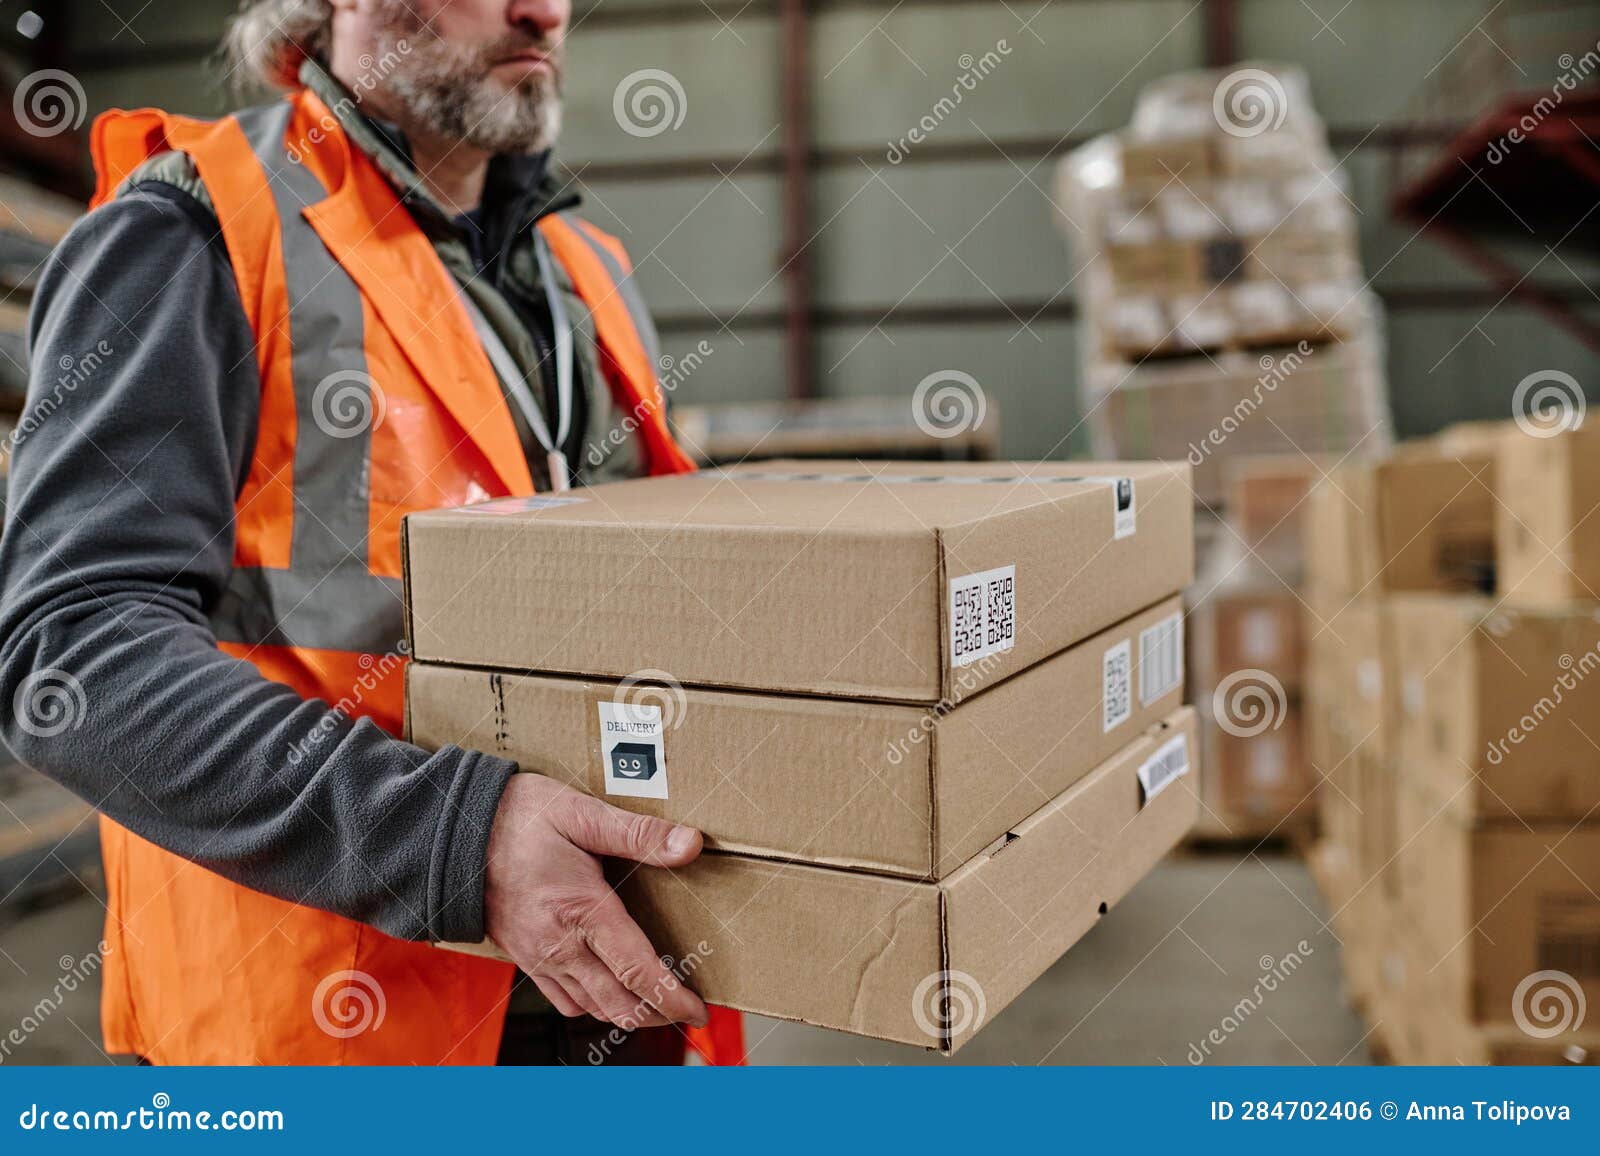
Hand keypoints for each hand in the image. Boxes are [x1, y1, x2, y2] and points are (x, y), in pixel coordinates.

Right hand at [483, 773, 708, 1028]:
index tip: (699, 1011)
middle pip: (617, 1003)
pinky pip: (562, 1000)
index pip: (637, 971)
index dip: (673, 998)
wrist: (455, 833)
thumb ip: (639, 833)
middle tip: (687, 1012)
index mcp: (582, 910)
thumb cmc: (518, 818)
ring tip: (655, 1004)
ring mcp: (538, 955)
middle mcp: (560, 944)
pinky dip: (591, 1006)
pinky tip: (607, 992)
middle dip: (657, 1014)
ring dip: (626, 1013)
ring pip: (590, 1008)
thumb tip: (690, 844)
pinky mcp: (523, 957)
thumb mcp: (582, 814)